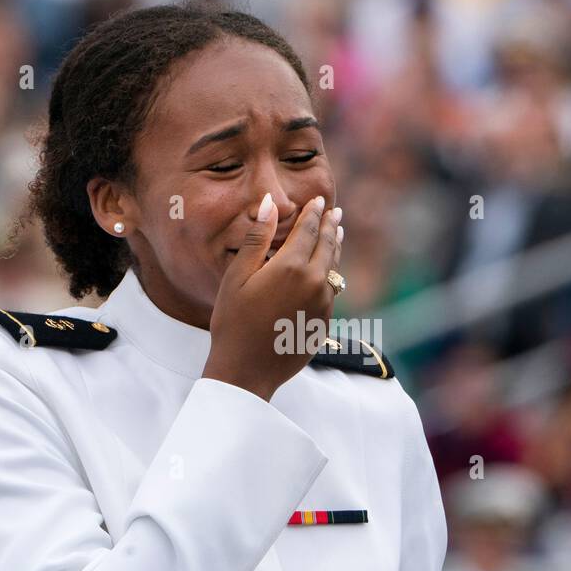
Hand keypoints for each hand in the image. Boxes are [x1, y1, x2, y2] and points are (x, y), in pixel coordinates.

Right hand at [203, 193, 341, 400]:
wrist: (247, 370)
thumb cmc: (233, 322)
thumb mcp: (237, 276)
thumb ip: (257, 238)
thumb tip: (270, 204)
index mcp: (291, 267)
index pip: (309, 230)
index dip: (313, 213)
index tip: (318, 200)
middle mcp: (314, 283)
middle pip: (328, 246)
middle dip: (330, 226)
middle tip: (335, 212)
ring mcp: (323, 305)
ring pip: (334, 269)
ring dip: (335, 248)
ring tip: (337, 234)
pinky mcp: (324, 322)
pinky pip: (332, 291)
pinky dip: (331, 274)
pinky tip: (327, 271)